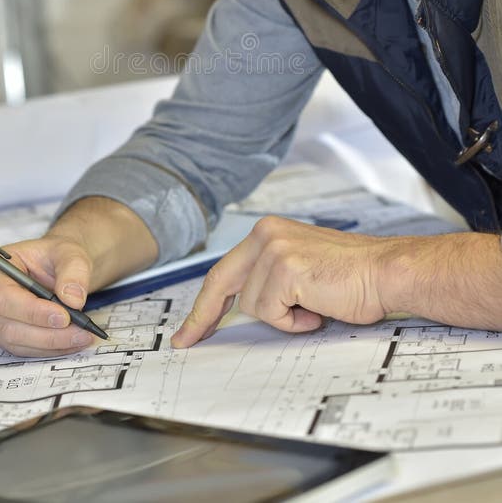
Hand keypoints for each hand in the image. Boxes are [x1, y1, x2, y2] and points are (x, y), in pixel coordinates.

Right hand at [0, 235, 95, 356]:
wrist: (58, 266)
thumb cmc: (56, 256)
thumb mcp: (70, 253)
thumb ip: (73, 271)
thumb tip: (73, 299)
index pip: (3, 296)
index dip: (32, 311)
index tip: (63, 316)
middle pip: (8, 325)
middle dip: (47, 333)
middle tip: (80, 331)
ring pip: (16, 341)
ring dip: (51, 343)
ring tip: (81, 336)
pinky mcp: (2, 335)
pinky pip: (23, 349)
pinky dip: (50, 348)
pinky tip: (71, 341)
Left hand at [172, 216, 390, 346]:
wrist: (385, 273)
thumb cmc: (351, 276)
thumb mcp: (300, 268)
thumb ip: (271, 277)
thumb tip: (243, 305)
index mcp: (269, 231)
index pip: (225, 269)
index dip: (205, 301)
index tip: (189, 327)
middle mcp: (266, 234)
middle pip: (220, 282)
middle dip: (203, 316)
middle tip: (186, 340)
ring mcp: (274, 251)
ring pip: (252, 305)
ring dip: (281, 316)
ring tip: (314, 305)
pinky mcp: (285, 270)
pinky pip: (272, 313)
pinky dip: (294, 321)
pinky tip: (318, 308)